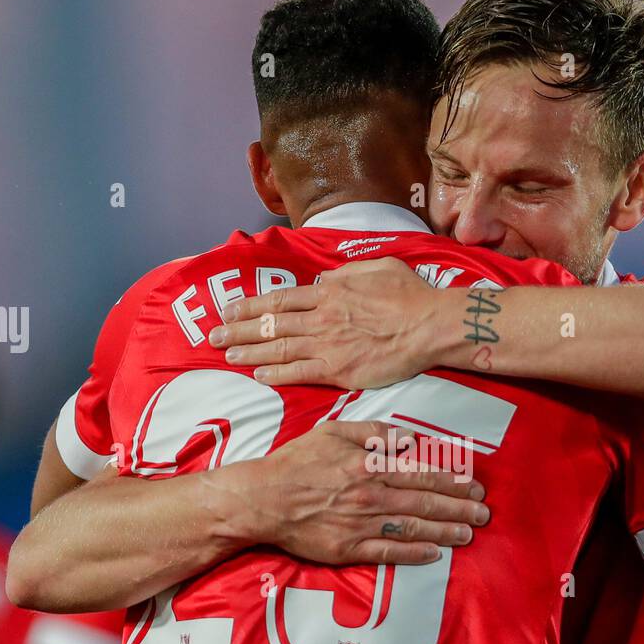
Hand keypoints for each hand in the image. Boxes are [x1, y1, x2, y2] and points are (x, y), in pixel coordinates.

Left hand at [208, 258, 440, 387]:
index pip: (280, 298)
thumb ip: (344, 274)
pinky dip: (277, 374)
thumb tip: (323, 280)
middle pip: (271, 324)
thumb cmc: (409, 294)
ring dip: (250, 353)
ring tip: (227, 355)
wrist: (429, 325)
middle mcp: (322, 317)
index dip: (251, 305)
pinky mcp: (340, 370)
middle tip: (213, 335)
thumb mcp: (376, 267)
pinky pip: (300, 372)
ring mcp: (328, 345)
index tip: (230, 309)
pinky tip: (258, 376)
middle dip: (238, 329)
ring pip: (279, 349)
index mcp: (329, 291)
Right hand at [225, 418, 488, 565]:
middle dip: (459, 508)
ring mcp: (361, 524)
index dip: (453, 481)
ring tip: (469, 534)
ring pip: (413, 528)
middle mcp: (372, 495)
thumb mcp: (334, 431)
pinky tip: (435, 554)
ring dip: (445, 531)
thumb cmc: (296, 462)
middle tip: (483, 513)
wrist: (262, 499)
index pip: (423, 474)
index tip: (475, 486)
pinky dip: (414, 553)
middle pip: (426, 503)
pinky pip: (389, 552)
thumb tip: (409, 438)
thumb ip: (374, 432)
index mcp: (370, 464)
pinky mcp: (349, 549)